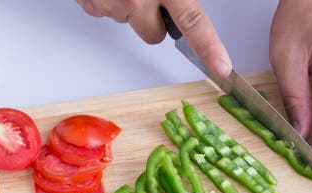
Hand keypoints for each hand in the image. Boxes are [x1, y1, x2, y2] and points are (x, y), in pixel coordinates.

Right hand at [76, 0, 231, 76]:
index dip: (210, 47)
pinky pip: (105, 11)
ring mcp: (111, 4)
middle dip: (154, 21)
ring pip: (129, 22)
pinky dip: (108, 0)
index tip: (222, 67)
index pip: (194, 22)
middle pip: (154, 35)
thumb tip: (185, 0)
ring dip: (129, 7)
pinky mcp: (90, 4)